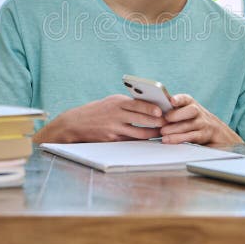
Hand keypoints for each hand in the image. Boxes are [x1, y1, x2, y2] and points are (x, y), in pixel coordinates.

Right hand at [33, 94, 165, 143]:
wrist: (76, 123)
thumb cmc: (98, 111)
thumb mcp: (111, 102)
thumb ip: (128, 104)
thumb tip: (150, 106)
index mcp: (117, 102)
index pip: (138, 104)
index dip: (151, 108)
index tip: (162, 111)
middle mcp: (116, 114)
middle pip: (141, 119)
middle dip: (157, 122)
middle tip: (168, 124)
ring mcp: (114, 128)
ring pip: (139, 133)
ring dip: (152, 134)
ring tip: (161, 134)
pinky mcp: (112, 140)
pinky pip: (131, 141)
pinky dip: (141, 141)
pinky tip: (149, 141)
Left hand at [160, 94, 242, 145]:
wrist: (217, 132)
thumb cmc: (194, 120)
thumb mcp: (186, 112)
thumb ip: (172, 110)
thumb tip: (151, 110)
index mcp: (191, 103)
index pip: (186, 99)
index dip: (179, 99)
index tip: (172, 100)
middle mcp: (199, 112)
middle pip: (191, 110)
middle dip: (177, 115)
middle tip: (165, 119)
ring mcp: (203, 124)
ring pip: (189, 125)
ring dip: (175, 129)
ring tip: (162, 132)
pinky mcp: (203, 136)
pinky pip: (191, 137)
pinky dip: (179, 138)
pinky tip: (168, 140)